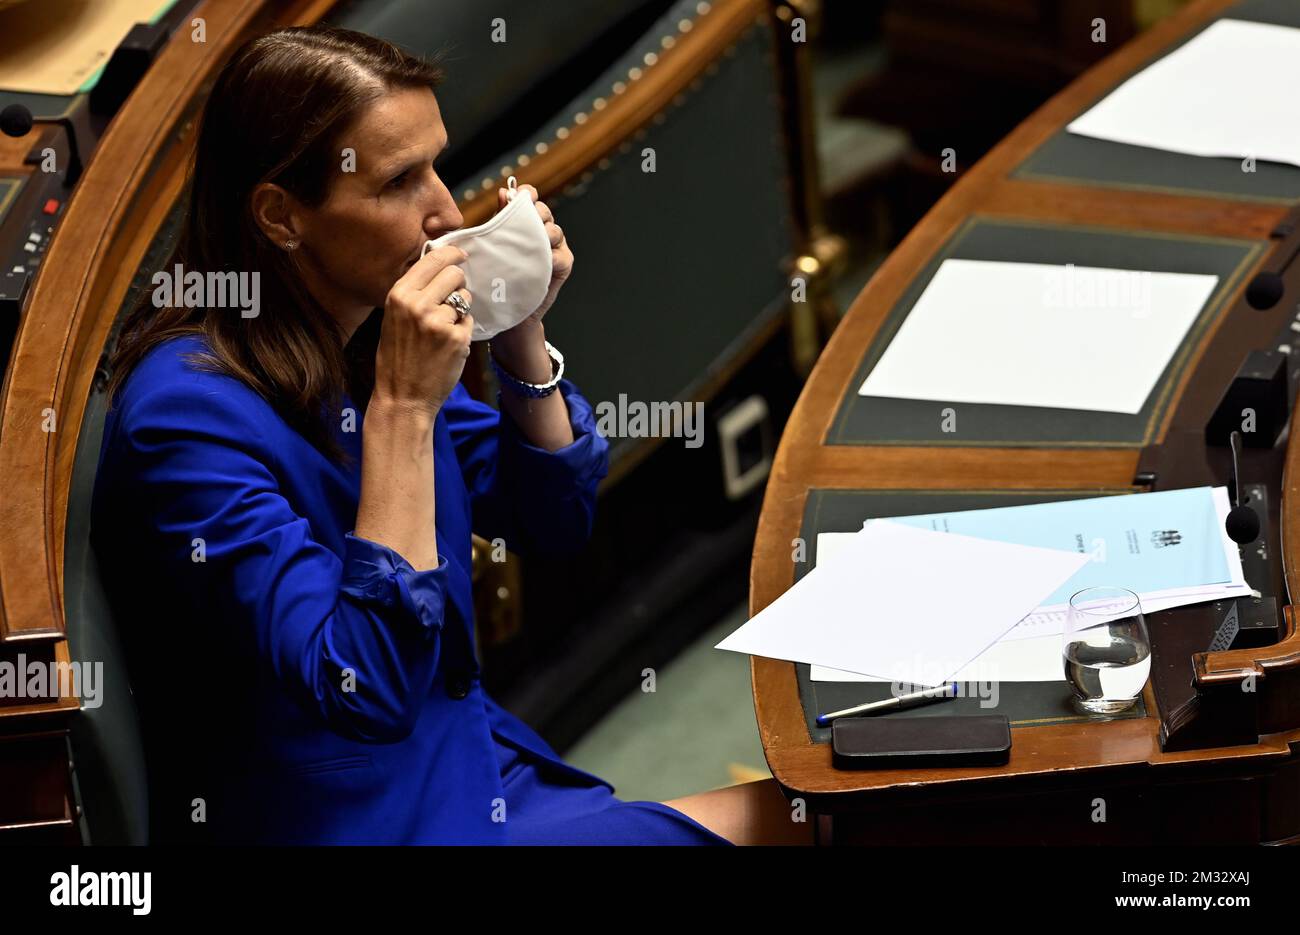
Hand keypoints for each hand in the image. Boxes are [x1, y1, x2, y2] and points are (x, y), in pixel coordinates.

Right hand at [373, 244, 473, 416]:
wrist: (403, 397)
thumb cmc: (398, 357)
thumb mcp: (394, 317)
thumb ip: (414, 292)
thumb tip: (439, 264)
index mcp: (399, 295)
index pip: (433, 260)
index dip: (451, 253)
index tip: (460, 254)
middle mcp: (417, 304)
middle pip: (454, 274)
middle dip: (458, 284)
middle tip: (451, 299)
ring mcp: (438, 321)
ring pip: (465, 298)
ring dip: (460, 309)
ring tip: (443, 329)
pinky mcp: (457, 338)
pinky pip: (469, 321)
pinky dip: (463, 331)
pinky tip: (448, 346)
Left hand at [499, 183, 571, 328]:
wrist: (505, 307)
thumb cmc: (498, 275)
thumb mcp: (496, 243)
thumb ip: (500, 218)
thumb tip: (503, 192)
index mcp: (527, 222)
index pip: (531, 199)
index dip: (527, 194)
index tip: (519, 193)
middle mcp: (544, 232)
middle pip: (544, 212)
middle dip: (535, 213)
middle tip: (523, 220)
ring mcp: (555, 248)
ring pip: (555, 231)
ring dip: (544, 234)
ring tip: (530, 242)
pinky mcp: (562, 266)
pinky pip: (561, 256)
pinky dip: (552, 256)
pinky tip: (543, 261)